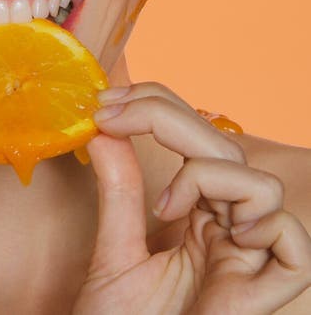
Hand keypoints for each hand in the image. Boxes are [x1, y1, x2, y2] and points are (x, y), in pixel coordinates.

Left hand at [72, 83, 310, 314]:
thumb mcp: (115, 253)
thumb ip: (118, 191)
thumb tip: (103, 129)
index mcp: (195, 216)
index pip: (192, 140)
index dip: (156, 107)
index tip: (106, 103)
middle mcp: (225, 230)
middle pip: (224, 148)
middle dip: (168, 118)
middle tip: (116, 114)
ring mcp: (250, 259)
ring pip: (260, 186)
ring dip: (210, 175)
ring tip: (168, 207)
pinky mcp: (268, 292)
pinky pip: (292, 242)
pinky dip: (260, 223)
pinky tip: (215, 232)